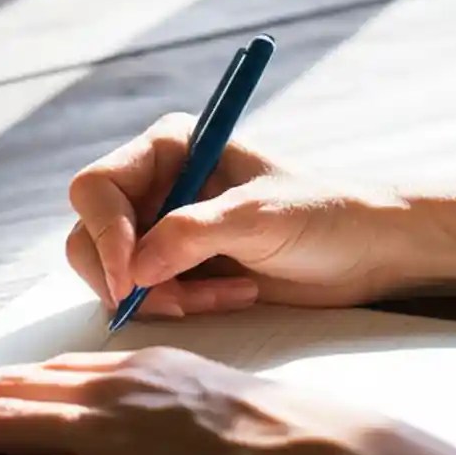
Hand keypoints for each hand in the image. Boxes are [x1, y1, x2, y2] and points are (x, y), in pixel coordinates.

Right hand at [66, 113, 407, 316]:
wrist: (364, 251)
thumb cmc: (321, 215)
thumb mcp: (257, 218)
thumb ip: (191, 235)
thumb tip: (133, 271)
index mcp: (167, 148)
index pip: (97, 188)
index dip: (106, 234)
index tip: (131, 279)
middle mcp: (155, 183)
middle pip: (91, 234)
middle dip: (127, 275)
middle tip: (175, 301)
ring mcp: (161, 226)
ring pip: (113, 272)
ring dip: (161, 296)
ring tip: (223, 295)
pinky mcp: (175, 266)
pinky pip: (145, 295)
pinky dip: (181, 305)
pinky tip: (234, 295)